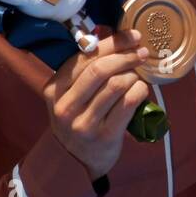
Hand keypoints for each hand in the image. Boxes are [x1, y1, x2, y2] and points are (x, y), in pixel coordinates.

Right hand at [43, 28, 150, 181]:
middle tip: (141, 52)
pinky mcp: (105, 136)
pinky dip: (140, 91)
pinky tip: (142, 89)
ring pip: (116, 85)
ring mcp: (84, 123)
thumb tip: (115, 36)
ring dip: (133, 74)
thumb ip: (84, 70)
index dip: (112, 43)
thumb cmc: (78, 117)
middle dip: (125, 56)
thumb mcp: (71, 95)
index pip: (84, 57)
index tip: (132, 36)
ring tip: (138, 74)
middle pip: (99, 69)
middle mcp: (65, 106)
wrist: (75, 161)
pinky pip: (128, 104)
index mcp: (54, 89)